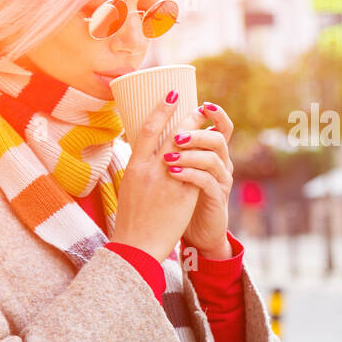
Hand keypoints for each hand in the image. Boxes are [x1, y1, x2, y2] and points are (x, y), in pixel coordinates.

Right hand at [109, 91, 200, 262]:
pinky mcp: (183, 195)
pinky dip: (204, 159)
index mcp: (134, 167)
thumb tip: (146, 152)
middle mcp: (150, 171)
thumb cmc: (131, 219)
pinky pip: (197, 171)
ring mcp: (168, 182)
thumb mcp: (128, 188)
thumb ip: (139, 169)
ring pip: (188, 150)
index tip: (173, 95)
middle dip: (188, 117)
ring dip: (200, 134)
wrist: (137, 246)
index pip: (148, 130)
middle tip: (199, 106)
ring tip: (208, 124)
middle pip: (173, 135)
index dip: (162, 110)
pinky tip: (213, 151)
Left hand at [164, 101, 233, 258]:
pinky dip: (190, 174)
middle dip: (196, 134)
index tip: (203, 105)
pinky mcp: (216, 199)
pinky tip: (174, 173)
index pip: (223, 128)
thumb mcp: (179, 170)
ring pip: (213, 159)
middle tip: (176, 138)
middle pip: (217, 139)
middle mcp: (221, 165)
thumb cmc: (182, 198)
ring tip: (169, 159)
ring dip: (190, 154)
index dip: (217, 114)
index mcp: (212, 154)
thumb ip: (173, 149)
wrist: (195, 232)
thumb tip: (152, 125)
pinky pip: (207, 182)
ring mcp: (221, 182)